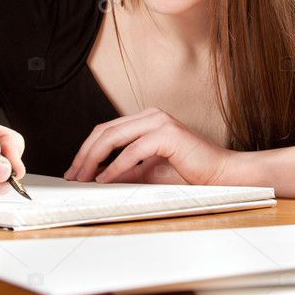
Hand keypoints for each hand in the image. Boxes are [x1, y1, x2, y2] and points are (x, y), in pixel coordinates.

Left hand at [63, 107, 235, 185]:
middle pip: (105, 131)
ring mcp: (159, 122)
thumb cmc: (190, 173)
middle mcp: (151, 116)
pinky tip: (105, 179)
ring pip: (114, 137)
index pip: (107, 130)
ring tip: (83, 177)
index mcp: (146, 120)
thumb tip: (99, 178)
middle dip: (84, 154)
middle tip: (73, 175)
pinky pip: (132, 150)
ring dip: (94, 159)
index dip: (87, 149)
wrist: (221, 175)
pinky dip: (115, 166)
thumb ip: (127, 171)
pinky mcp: (167, 134)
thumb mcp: (149, 172)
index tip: (75, 170)